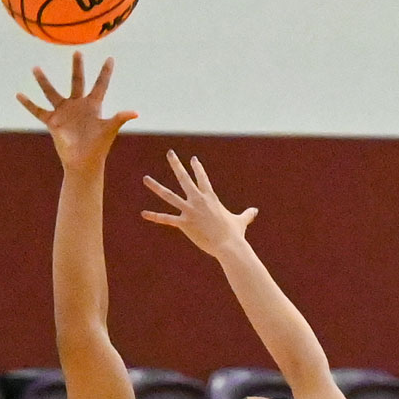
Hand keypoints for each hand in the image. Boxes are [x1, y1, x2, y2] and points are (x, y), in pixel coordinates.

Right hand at [17, 52, 137, 172]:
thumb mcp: (109, 130)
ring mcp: (65, 113)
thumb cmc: (98, 147)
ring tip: (35, 68)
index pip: (101, 85)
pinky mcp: (53, 122)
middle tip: (77, 51)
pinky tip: (19, 94)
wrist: (83, 162)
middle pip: (77, 81)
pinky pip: (38, 111)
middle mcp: (78, 105)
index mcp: (94, 105)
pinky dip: (28, 104)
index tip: (110, 58)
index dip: (106, 72)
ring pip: (52, 92)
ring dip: (43, 81)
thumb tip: (135, 112)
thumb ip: (120, 118)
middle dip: (77, 67)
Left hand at [141, 151, 256, 259]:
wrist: (228, 245)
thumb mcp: (241, 221)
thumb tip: (255, 211)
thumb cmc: (235, 234)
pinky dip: (154, 216)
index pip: (202, 178)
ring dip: (156, 186)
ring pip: (169, 195)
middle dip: (176, 164)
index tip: (193, 159)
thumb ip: (247, 214)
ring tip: (145, 179)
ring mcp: (190, 211)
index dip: (197, 167)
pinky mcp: (184, 223)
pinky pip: (166, 219)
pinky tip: (143, 213)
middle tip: (170, 153)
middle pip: (184, 178)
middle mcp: (198, 200)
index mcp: (210, 198)